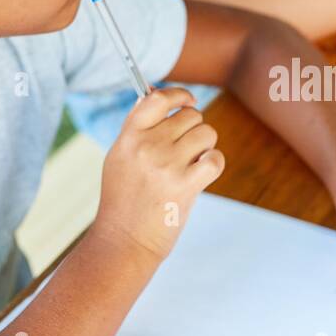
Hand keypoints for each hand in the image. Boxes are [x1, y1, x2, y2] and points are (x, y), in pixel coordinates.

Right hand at [89, 86, 224, 260]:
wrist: (124, 241)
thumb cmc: (123, 200)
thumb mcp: (119, 158)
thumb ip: (137, 128)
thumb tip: (154, 94)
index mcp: (129, 137)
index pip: (158, 98)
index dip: (179, 96)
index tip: (188, 101)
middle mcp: (147, 146)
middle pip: (190, 116)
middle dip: (194, 130)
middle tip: (184, 152)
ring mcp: (167, 165)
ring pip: (207, 133)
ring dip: (205, 147)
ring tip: (190, 165)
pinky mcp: (185, 185)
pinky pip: (215, 158)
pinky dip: (213, 164)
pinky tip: (201, 175)